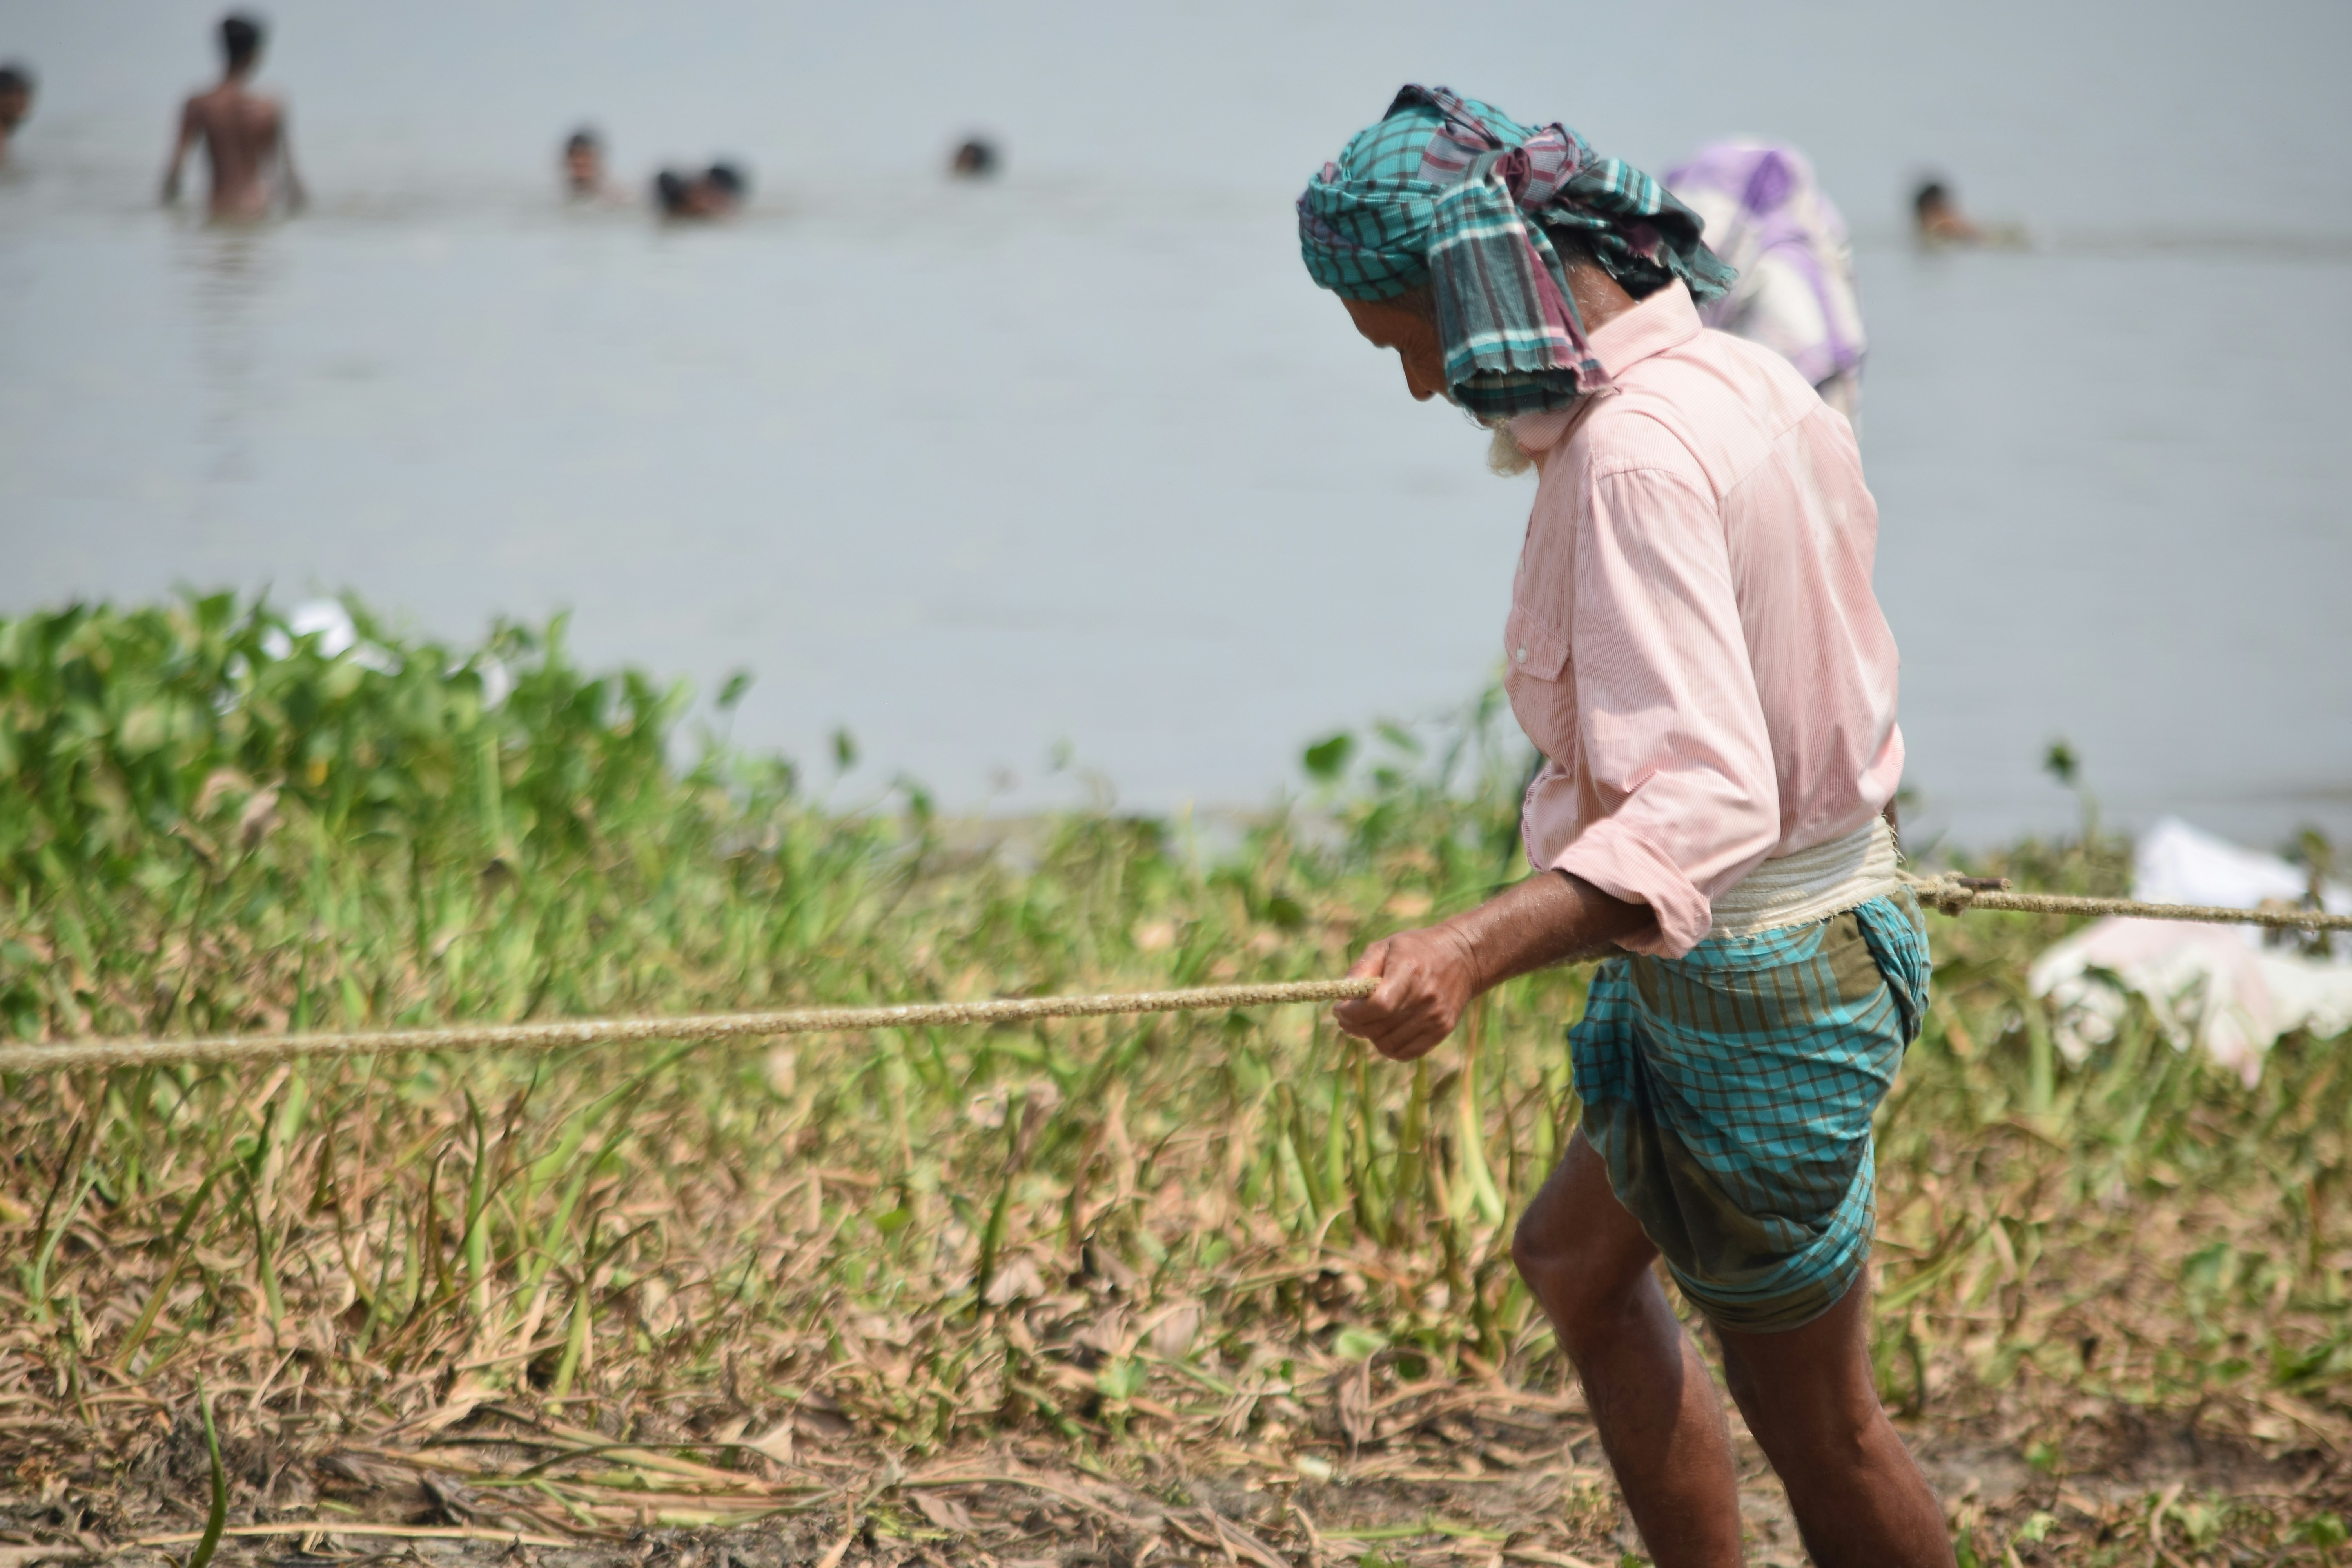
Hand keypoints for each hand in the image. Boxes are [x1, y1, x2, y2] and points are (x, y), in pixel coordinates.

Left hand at [1333, 924, 1479, 1060]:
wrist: (1464, 957)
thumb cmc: (1417, 949)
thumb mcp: (1386, 947)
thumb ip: (1361, 970)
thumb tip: (1341, 997)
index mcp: (1410, 971)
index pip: (1379, 1005)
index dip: (1353, 1013)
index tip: (1339, 1009)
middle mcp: (1426, 997)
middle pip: (1380, 1027)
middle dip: (1354, 1026)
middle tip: (1345, 1018)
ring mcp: (1436, 1016)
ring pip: (1389, 1044)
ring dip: (1370, 1037)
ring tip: (1365, 1023)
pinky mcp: (1442, 1030)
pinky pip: (1405, 1053)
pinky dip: (1388, 1047)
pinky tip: (1383, 1032)